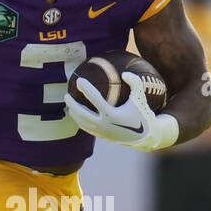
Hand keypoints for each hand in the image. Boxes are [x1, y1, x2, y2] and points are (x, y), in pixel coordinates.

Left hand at [64, 70, 178, 151]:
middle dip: (73, 104)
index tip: (79, 80)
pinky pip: (87, 128)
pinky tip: (76, 113)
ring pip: (82, 122)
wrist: (144, 136)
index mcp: (112, 114)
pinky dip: (80, 121)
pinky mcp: (102, 137)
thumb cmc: (141, 113)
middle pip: (83, 113)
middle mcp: (105, 124)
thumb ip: (135, 83)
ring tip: (69, 104)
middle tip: (66, 95)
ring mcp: (102, 132)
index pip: (95, 99)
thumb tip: (124, 73)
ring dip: (74, 113)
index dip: (86, 89)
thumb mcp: (140, 97)